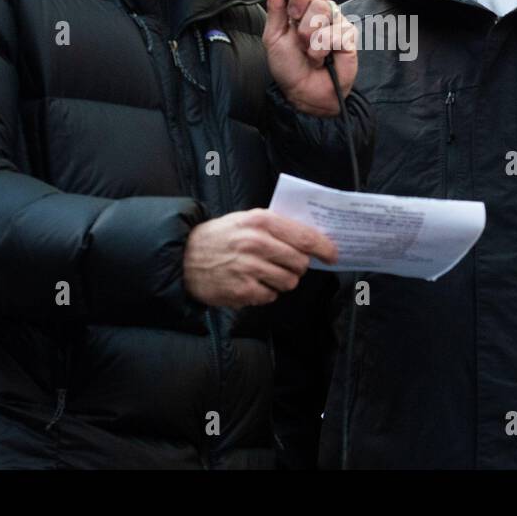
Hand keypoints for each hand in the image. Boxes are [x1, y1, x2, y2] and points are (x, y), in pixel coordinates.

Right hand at [183, 208, 338, 307]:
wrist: (183, 257)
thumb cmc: (220, 237)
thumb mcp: (246, 220)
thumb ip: (277, 227)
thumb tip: (312, 240)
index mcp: (260, 221)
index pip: (304, 236)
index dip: (324, 247)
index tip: (333, 254)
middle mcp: (256, 243)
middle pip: (300, 262)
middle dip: (297, 266)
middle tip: (284, 263)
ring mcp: (249, 268)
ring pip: (289, 282)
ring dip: (282, 280)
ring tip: (263, 273)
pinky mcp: (242, 290)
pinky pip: (271, 296)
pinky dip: (265, 292)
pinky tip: (250, 282)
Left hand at [263, 0, 358, 115]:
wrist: (304, 94)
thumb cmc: (289, 67)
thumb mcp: (274, 37)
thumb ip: (275, 8)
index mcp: (302, 5)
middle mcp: (321, 8)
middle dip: (300, 1)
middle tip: (295, 22)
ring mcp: (336, 20)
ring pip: (322, 9)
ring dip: (308, 35)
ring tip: (308, 51)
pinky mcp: (349, 36)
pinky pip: (333, 31)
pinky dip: (321, 49)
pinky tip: (322, 59)